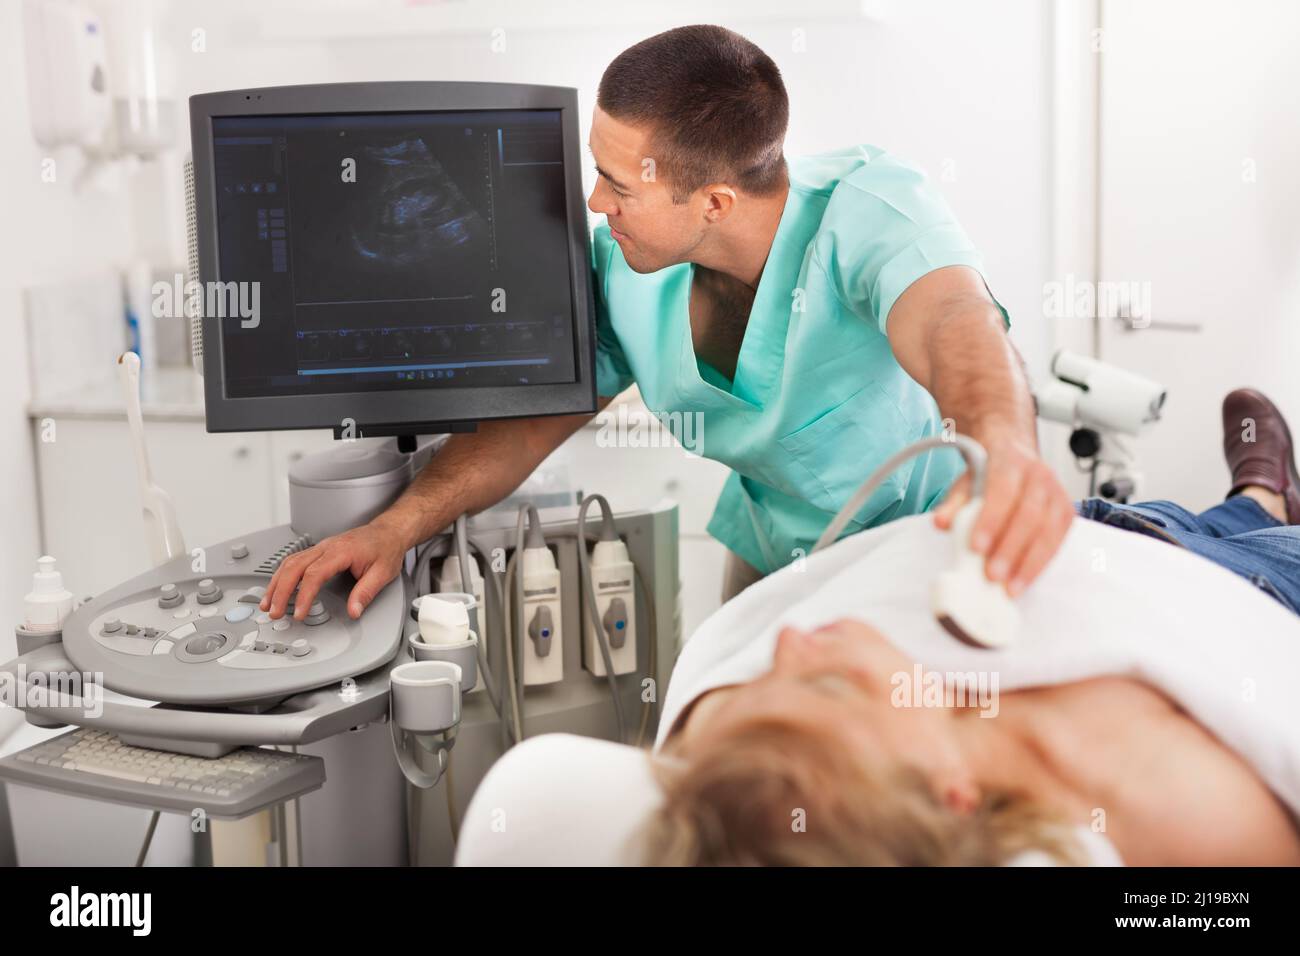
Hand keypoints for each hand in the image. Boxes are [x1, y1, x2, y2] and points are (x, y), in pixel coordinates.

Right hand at [260, 518, 408, 620]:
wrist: (388, 532)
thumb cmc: (385, 548)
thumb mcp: (382, 573)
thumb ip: (365, 593)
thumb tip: (353, 611)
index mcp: (341, 551)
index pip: (315, 574)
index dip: (304, 595)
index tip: (300, 613)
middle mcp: (326, 547)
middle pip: (294, 567)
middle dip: (281, 591)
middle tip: (275, 612)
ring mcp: (321, 547)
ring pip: (289, 562)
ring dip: (276, 583)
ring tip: (268, 604)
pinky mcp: (319, 551)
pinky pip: (294, 561)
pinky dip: (281, 575)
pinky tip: (276, 588)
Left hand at [932, 433, 1073, 596]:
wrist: (1015, 455)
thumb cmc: (987, 475)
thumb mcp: (965, 483)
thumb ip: (953, 504)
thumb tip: (941, 522)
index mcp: (1010, 463)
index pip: (1002, 492)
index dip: (991, 521)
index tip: (976, 548)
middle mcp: (1039, 475)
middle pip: (1029, 515)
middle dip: (1010, 549)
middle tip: (992, 576)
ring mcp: (1057, 493)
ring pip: (1048, 532)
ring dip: (1029, 563)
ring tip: (1010, 588)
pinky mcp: (1066, 513)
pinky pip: (1057, 541)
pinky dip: (1041, 564)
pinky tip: (1024, 580)